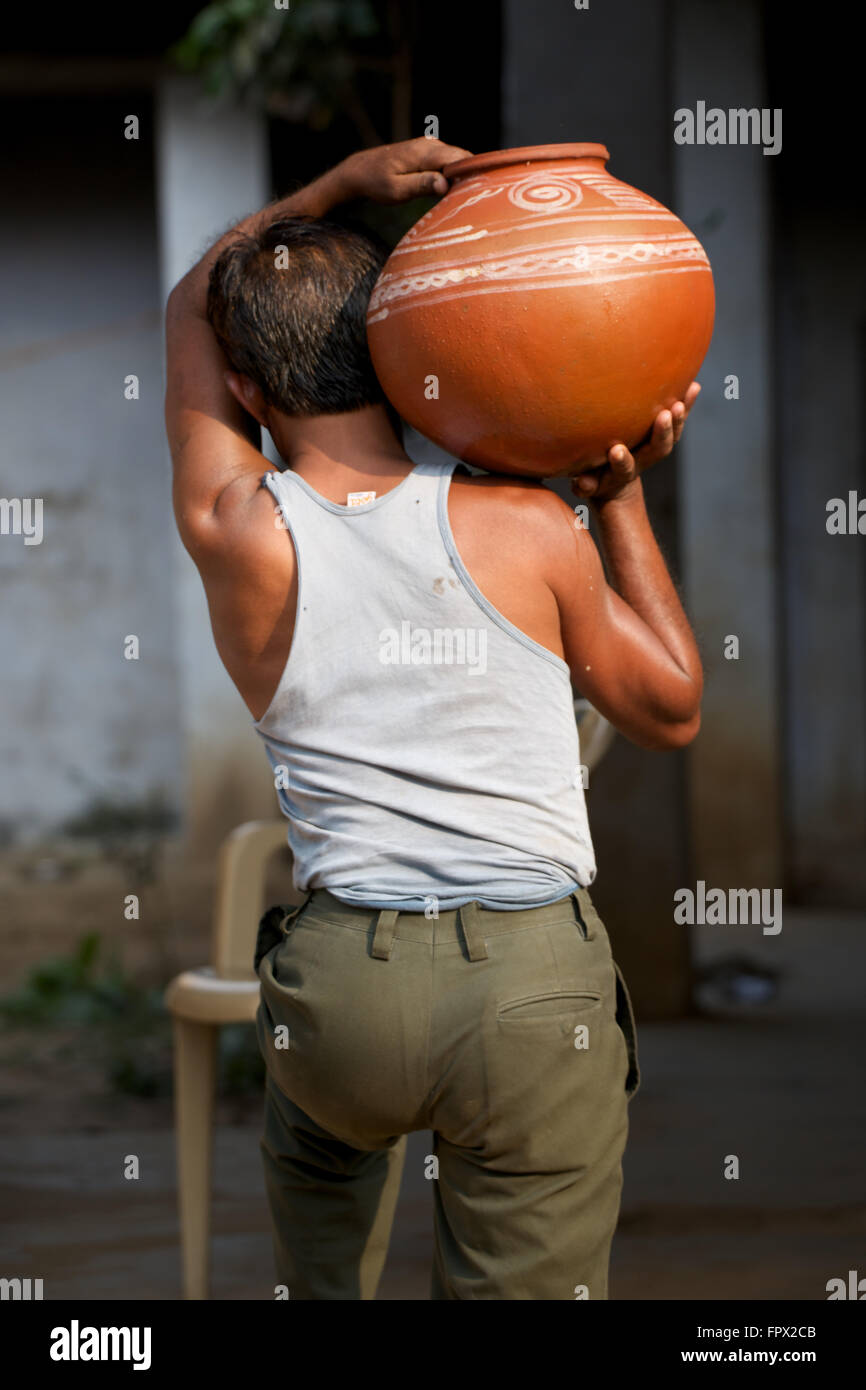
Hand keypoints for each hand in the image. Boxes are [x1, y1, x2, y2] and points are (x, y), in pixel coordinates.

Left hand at [337, 137, 472, 204]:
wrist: (360, 171)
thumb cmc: (376, 183)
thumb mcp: (397, 190)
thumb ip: (421, 185)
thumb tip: (445, 183)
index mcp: (425, 152)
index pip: (460, 159)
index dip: (474, 173)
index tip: (480, 191)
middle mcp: (430, 144)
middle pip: (462, 158)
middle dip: (471, 175)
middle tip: (475, 199)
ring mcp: (430, 146)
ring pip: (456, 160)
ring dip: (462, 176)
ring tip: (466, 196)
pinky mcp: (428, 152)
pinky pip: (448, 161)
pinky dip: (453, 174)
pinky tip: (453, 190)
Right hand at [570, 382, 701, 505]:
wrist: (617, 484)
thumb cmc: (595, 479)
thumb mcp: (587, 485)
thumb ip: (585, 485)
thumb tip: (583, 483)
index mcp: (624, 472)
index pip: (625, 469)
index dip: (622, 462)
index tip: (617, 451)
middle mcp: (644, 459)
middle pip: (659, 450)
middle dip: (662, 433)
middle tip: (664, 415)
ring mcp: (655, 447)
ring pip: (672, 436)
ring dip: (678, 419)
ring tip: (682, 400)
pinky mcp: (662, 435)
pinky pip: (677, 421)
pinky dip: (687, 405)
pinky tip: (694, 386)